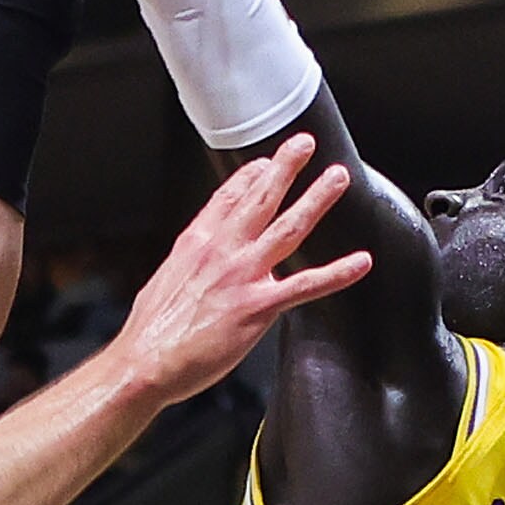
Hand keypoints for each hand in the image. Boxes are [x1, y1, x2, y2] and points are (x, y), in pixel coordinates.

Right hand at [107, 134, 371, 405]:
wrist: (144, 362)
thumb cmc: (151, 332)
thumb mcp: (166, 281)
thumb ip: (190, 267)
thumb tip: (199, 267)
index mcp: (196, 243)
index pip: (227, 198)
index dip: (250, 175)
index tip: (266, 161)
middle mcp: (221, 251)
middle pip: (260, 198)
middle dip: (284, 166)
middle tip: (304, 143)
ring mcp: (242, 276)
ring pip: (288, 228)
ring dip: (316, 199)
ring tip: (336, 177)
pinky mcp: (257, 307)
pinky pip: (306, 286)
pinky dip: (337, 273)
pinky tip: (359, 262)